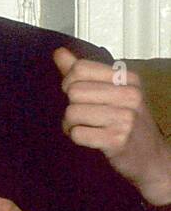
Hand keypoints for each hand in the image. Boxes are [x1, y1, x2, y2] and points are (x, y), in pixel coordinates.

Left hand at [54, 48, 170, 205]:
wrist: (152, 158)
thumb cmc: (127, 121)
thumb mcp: (112, 92)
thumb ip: (82, 72)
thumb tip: (59, 52)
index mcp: (128, 78)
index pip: (79, 69)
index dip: (68, 83)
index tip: (78, 95)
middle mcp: (130, 95)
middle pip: (73, 91)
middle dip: (71, 106)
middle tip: (84, 116)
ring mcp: (125, 118)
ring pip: (72, 112)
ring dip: (71, 124)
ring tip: (86, 128)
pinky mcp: (117, 140)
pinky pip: (77, 134)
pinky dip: (77, 138)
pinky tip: (91, 139)